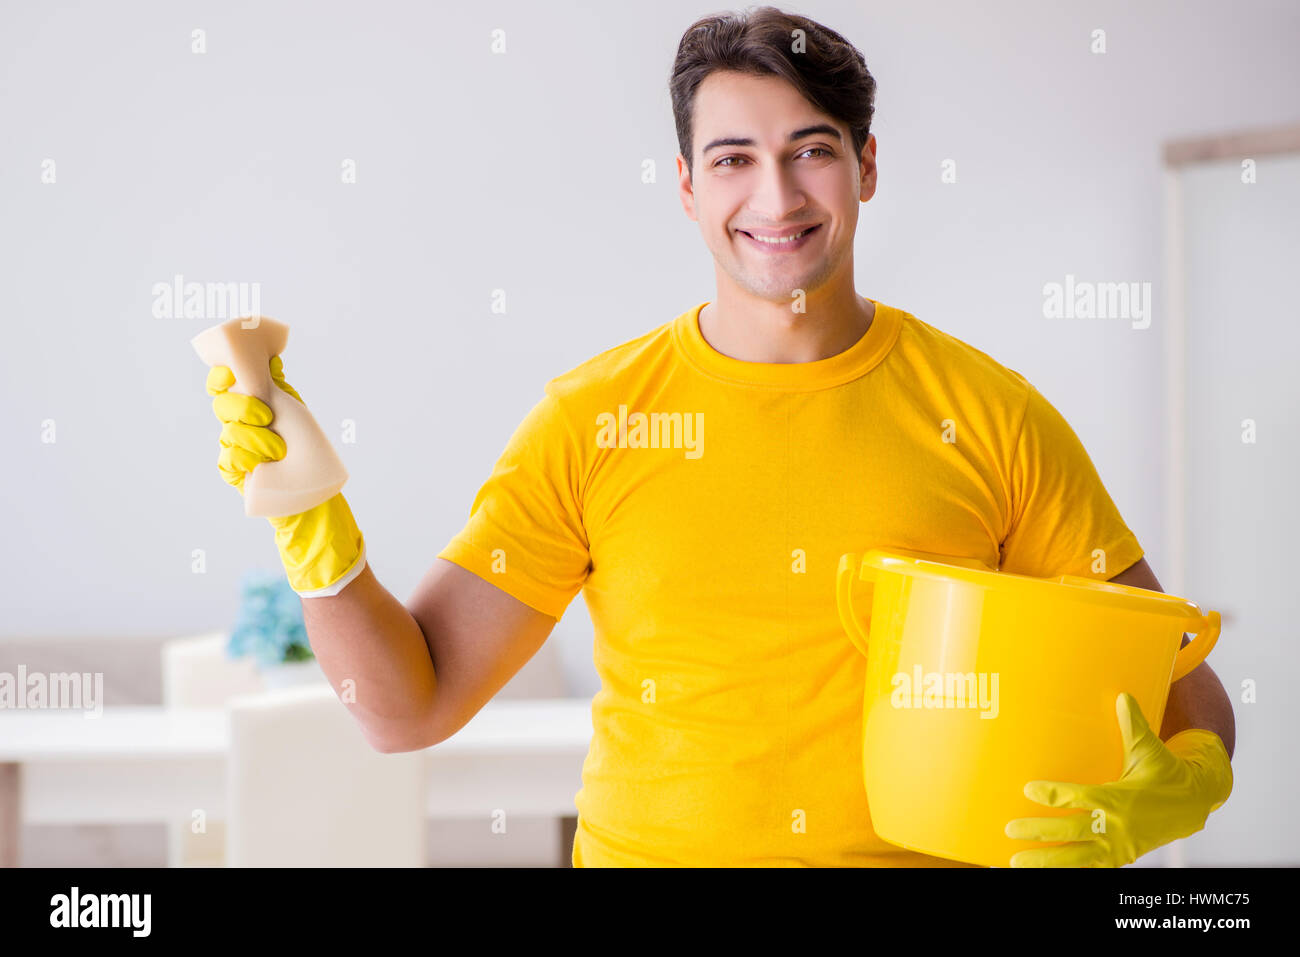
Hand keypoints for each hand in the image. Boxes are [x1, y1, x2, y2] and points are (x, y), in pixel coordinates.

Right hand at [206, 356, 365, 596]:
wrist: (314, 488)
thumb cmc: (308, 447)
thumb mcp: (296, 412)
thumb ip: (277, 386)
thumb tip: (271, 356)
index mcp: (251, 403)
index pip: (222, 383)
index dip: (221, 376)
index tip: (230, 373)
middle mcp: (238, 422)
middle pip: (221, 404)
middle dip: (243, 407)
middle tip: (266, 416)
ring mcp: (233, 446)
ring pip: (227, 432)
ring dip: (256, 439)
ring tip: (279, 450)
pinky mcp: (233, 471)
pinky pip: (228, 459)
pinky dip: (247, 460)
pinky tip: (261, 466)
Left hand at [1004, 692, 1231, 866]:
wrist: (1193, 805)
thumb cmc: (1165, 772)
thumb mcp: (1150, 749)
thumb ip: (1132, 725)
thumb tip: (1122, 695)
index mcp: (1121, 798)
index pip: (1080, 797)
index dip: (1053, 794)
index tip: (1027, 789)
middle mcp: (1118, 826)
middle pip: (1072, 830)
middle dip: (1040, 831)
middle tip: (1010, 828)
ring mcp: (1119, 846)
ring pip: (1077, 858)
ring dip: (1046, 861)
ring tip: (1016, 861)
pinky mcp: (1121, 858)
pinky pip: (1089, 868)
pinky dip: (1066, 870)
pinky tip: (1041, 871)